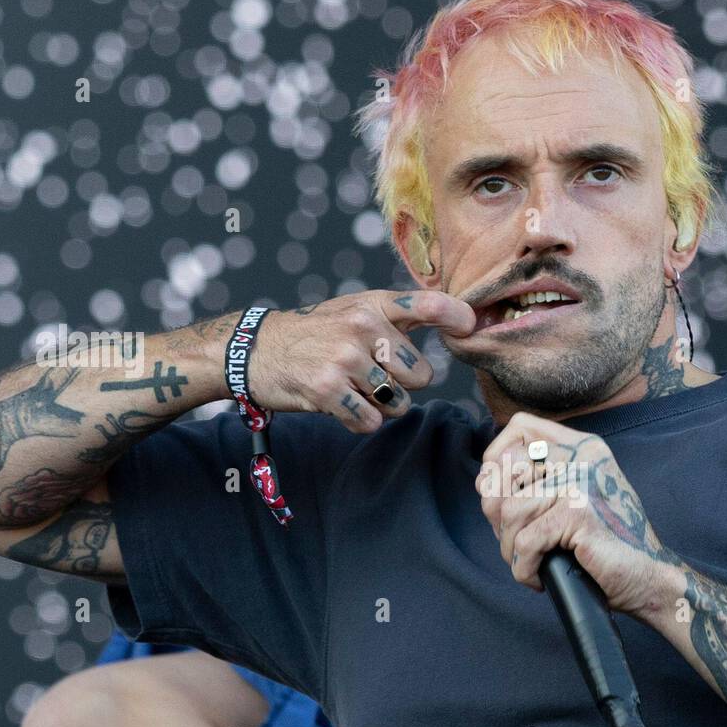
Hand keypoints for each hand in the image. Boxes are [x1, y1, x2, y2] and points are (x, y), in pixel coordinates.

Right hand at [239, 290, 475, 433]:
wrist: (258, 350)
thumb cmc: (319, 333)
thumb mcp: (357, 310)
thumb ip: (402, 316)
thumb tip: (465, 319)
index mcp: (374, 305)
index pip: (428, 305)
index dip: (456, 317)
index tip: (469, 327)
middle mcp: (361, 326)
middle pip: (421, 376)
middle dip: (403, 384)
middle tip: (372, 375)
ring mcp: (344, 358)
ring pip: (398, 403)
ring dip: (381, 406)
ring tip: (354, 389)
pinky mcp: (326, 389)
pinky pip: (370, 421)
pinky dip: (360, 421)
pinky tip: (341, 404)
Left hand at [476, 412, 676, 618]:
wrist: (649, 580)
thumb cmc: (607, 547)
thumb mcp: (573, 500)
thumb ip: (538, 482)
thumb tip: (484, 482)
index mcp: (582, 447)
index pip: (520, 427)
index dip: (496, 458)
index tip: (500, 495)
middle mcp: (583, 456)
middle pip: (504, 470)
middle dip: (497, 514)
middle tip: (518, 541)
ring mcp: (583, 482)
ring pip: (511, 511)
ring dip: (510, 549)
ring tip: (530, 564)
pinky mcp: (579, 513)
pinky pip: (526, 541)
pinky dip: (523, 568)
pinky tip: (539, 578)